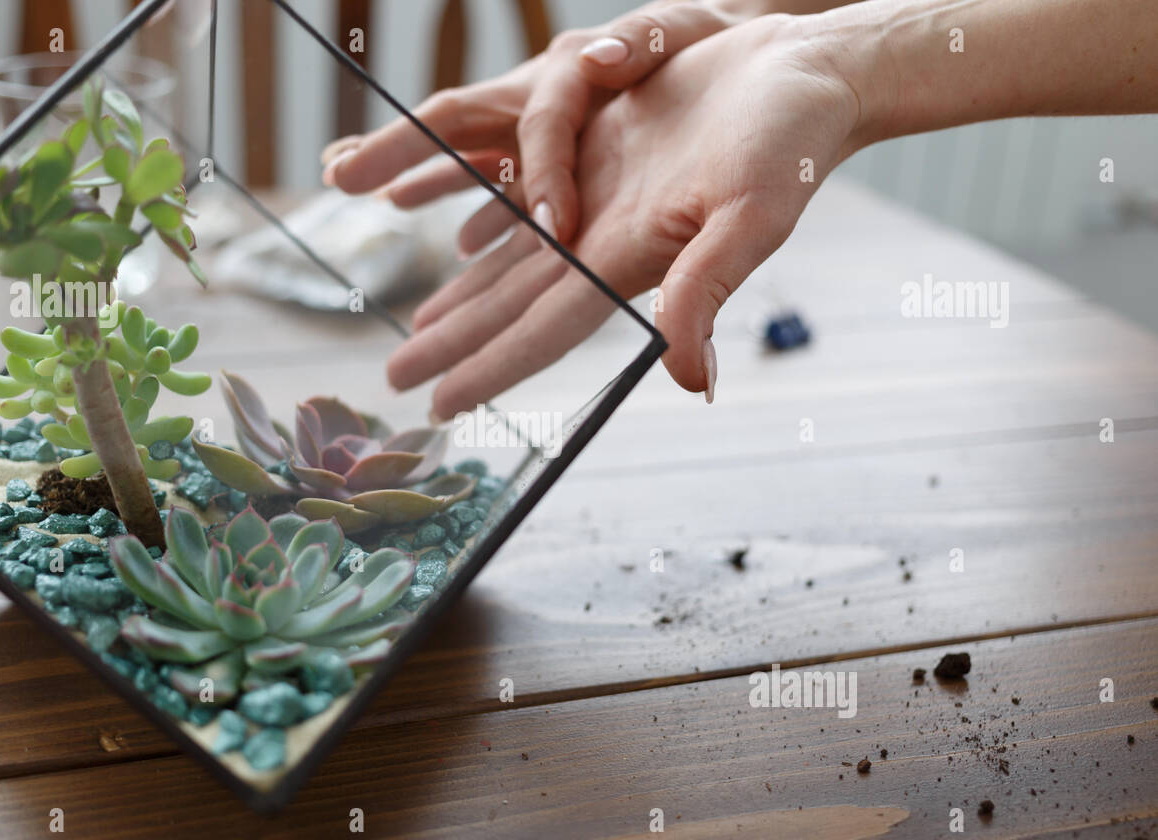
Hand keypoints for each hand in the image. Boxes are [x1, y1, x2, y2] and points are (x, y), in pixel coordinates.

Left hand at [383, 15, 867, 416]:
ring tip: (419, 330)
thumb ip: (707, 292)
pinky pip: (526, 202)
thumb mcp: (752, 214)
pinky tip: (463, 243)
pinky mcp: (601, 158)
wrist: (807, 75)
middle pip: (511, 305)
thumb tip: (690, 383)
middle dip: (453, 343)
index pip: (544, 329)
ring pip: (510, 261)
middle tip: (394, 377)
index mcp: (629, 258)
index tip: (437, 403)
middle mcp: (606, 239)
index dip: (489, 368)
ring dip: (463, 297)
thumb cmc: (793, 141)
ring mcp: (601, 200)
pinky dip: (488, 228)